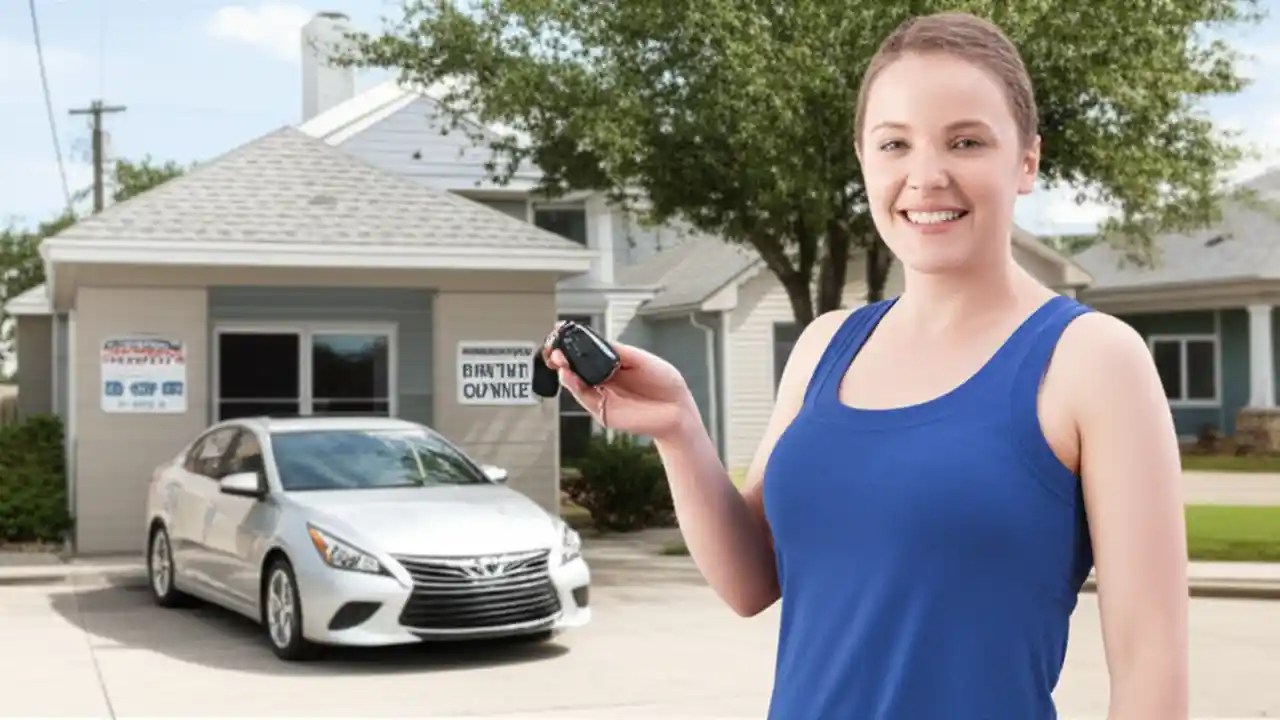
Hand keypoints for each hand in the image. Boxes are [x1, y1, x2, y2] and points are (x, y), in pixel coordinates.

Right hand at [542, 329, 695, 441]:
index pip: (585, 352)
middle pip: (575, 367)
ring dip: (565, 372)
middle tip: (555, 350)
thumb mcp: (640, 359)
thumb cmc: (664, 383)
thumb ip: (617, 352)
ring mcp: (601, 395)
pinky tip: (570, 376)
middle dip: (561, 358)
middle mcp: (603, 379)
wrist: (678, 409)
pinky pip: (584, 398)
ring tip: (559, 361)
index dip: (571, 344)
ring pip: (575, 383)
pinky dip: (575, 387)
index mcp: (611, 364)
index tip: (560, 332)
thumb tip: (596, 342)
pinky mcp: (603, 412)